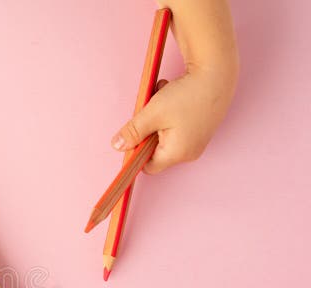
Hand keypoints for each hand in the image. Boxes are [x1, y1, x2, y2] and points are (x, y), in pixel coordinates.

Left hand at [110, 68, 235, 173]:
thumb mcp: (152, 113)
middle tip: (149, 109)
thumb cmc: (187, 95)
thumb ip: (133, 132)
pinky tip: (171, 93)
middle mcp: (189, 152)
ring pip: (164, 133)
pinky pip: (176, 125)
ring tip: (162, 95)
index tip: (132, 133)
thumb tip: (117, 146)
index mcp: (177, 154)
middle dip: (147, 128)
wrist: (218, 72)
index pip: (148, 166)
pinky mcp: (200, 126)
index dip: (136, 152)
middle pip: (155, 148)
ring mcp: (197, 139)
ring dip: (157, 116)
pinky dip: (169, 111)